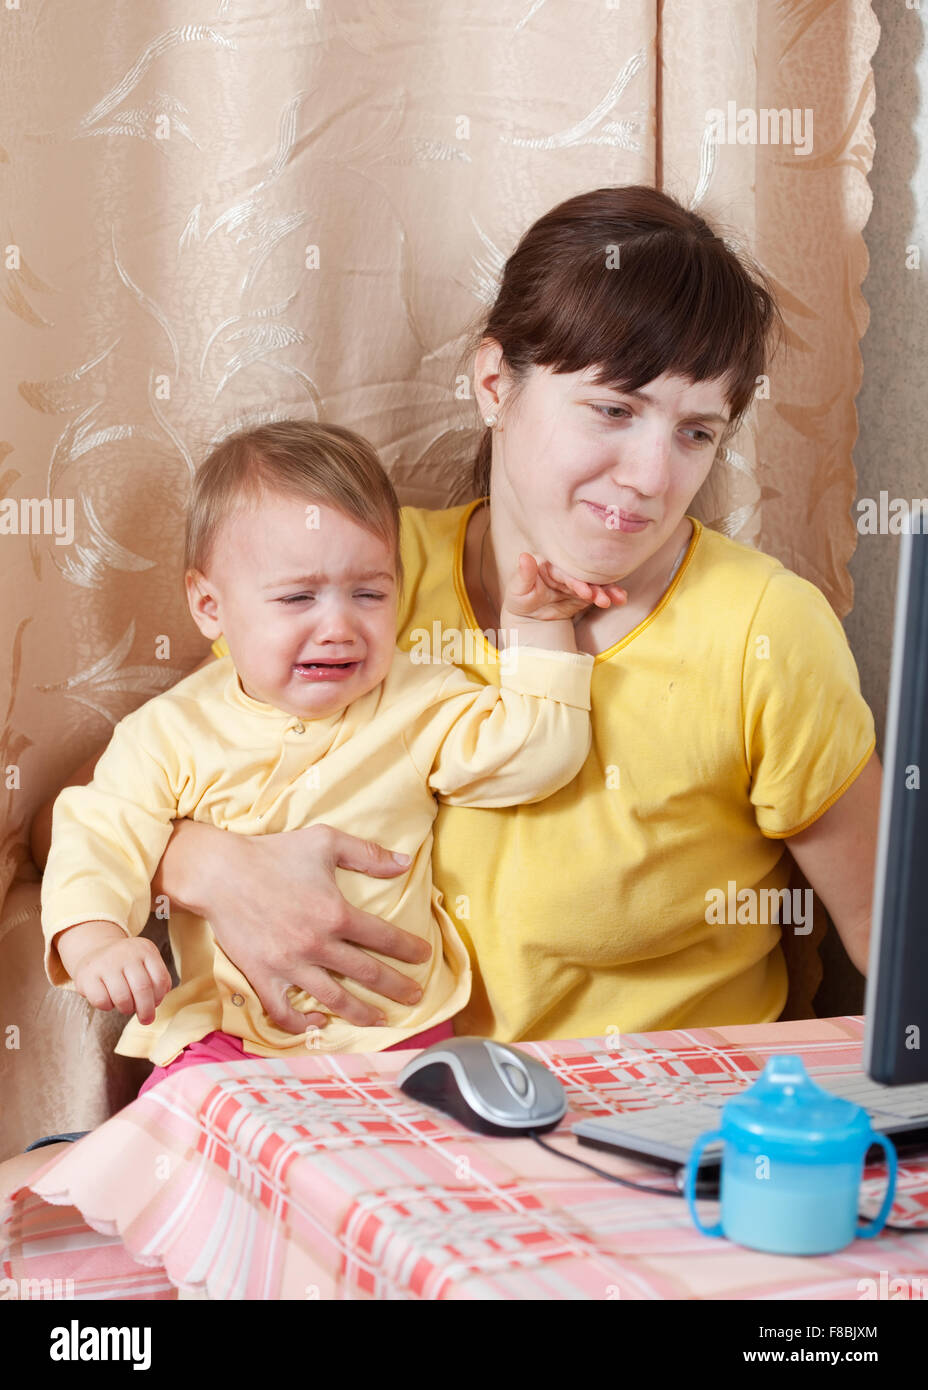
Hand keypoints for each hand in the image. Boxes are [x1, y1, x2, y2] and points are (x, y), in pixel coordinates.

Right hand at [70, 936, 172, 1025]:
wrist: (95, 950)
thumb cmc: (125, 964)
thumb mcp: (145, 962)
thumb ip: (156, 979)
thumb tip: (156, 1002)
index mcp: (145, 949)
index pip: (159, 978)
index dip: (159, 997)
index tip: (155, 1004)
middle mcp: (126, 953)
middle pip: (142, 988)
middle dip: (146, 1010)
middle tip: (146, 1019)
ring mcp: (105, 963)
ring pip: (122, 997)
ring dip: (127, 1008)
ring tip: (126, 1007)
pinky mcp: (86, 976)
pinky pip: (101, 1001)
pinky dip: (107, 1006)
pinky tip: (108, 1000)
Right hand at [196, 823, 430, 1033]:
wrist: (220, 872)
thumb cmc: (274, 853)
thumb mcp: (325, 841)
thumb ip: (367, 854)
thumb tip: (405, 863)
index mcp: (336, 913)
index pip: (384, 937)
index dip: (409, 949)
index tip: (424, 957)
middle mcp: (317, 944)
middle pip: (366, 974)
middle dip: (396, 987)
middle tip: (415, 997)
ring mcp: (289, 964)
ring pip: (333, 999)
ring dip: (360, 1013)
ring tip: (380, 1020)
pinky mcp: (262, 976)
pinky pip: (283, 1011)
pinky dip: (301, 1025)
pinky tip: (318, 1025)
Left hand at [501, 553, 626, 623]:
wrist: (529, 616)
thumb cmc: (520, 599)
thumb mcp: (518, 589)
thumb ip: (523, 574)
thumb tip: (524, 556)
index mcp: (550, 563)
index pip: (566, 571)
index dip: (576, 581)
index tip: (585, 591)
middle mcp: (566, 569)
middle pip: (585, 575)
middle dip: (597, 586)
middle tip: (605, 598)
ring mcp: (578, 580)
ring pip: (596, 582)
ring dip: (608, 590)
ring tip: (617, 599)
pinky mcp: (586, 592)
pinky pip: (600, 592)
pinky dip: (611, 595)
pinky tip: (620, 599)